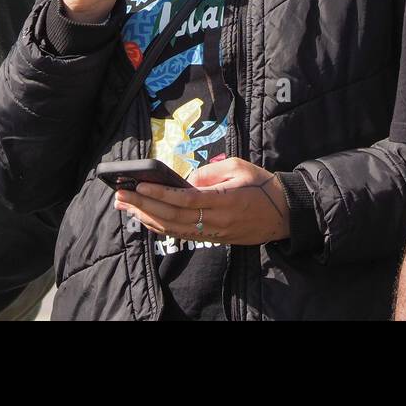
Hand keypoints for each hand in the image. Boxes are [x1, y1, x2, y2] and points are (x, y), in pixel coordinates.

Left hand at [115, 158, 290, 245]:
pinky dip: (160, 227)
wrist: (284, 213)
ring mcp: (214, 232)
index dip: (160, 195)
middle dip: (144, 206)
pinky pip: (181, 235)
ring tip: (126, 206)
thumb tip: (186, 180)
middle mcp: (215, 220)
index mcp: (223, 200)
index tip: (140, 186)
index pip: (185, 200)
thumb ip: (210, 172)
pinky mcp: (213, 238)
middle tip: (121, 196)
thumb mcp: (239, 167)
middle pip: (173, 217)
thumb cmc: (262, 185)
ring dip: (146, 218)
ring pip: (174, 229)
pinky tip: (146, 218)